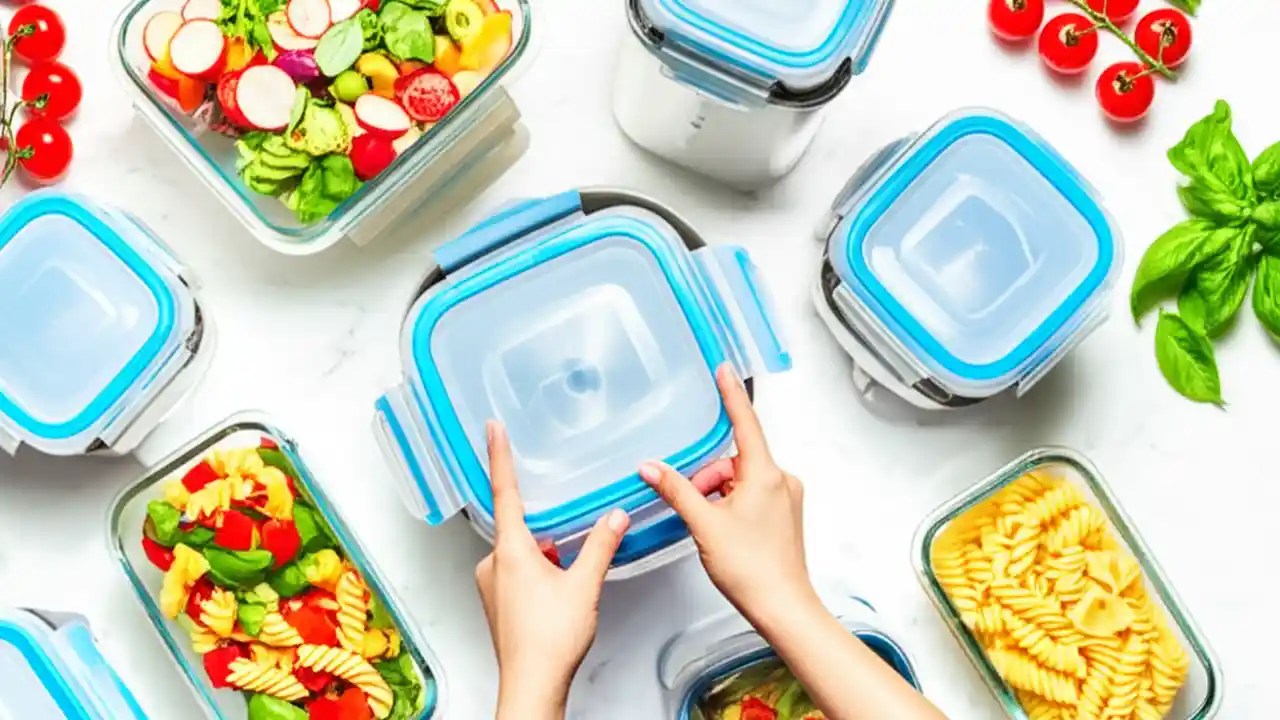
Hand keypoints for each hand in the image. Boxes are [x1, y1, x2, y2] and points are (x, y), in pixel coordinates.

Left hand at [476, 421, 630, 719]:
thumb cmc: (550, 641)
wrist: (532, 685)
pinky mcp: (498, 603)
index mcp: (510, 551)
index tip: (491, 428)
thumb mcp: (584, 585)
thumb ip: (600, 545)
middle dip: (545, 532)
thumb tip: (614, 517)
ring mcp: (493, 586)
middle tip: (565, 553)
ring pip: (520, 554)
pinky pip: (518, 574)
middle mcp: (493, 565)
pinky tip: (558, 592)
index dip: (499, 456)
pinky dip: (539, 575)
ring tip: (568, 580)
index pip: (504, 491)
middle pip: (518, 528)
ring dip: (544, 557)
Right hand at [638, 364, 818, 630]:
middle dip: (708, 477)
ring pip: (741, 479)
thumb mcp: (704, 524)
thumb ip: (676, 490)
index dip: (731, 394)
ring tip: (710, 526)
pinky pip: (752, 496)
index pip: (745, 422)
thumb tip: (651, 467)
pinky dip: (731, 505)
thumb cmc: (752, 569)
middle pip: (734, 459)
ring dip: (718, 494)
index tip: (724, 369)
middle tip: (695, 507)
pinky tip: (723, 531)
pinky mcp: (784, 516)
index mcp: (765, 474)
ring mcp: (785, 499)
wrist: (782, 606)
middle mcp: (781, 481)